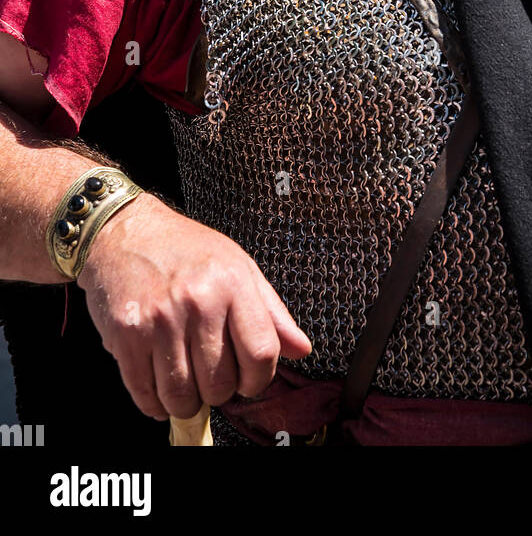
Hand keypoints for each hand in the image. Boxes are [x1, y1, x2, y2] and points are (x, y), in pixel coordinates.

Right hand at [77, 193, 310, 420]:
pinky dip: (154, 404)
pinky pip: (145, 395)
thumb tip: (302, 350)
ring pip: (182, 397)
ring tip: (186, 382)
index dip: (259, 380)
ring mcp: (160, 320)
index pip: (261, 354)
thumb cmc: (185, 250)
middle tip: (210, 376)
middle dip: (219, 392)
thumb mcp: (239, 267)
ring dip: (186, 402)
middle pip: (221, 383)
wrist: (124, 233)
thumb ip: (272, 313)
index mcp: (233, 282)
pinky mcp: (126, 336)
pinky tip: (159, 387)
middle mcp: (198, 301)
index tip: (248, 381)